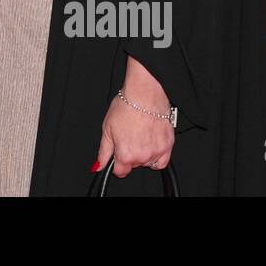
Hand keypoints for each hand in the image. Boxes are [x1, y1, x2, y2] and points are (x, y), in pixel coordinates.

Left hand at [94, 60, 174, 177]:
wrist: (144, 94)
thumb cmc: (125, 107)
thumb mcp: (107, 129)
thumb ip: (103, 152)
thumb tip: (97, 167)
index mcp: (125, 154)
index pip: (120, 172)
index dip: (116, 163)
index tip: (117, 155)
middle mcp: (142, 156)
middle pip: (133, 165)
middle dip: (129, 154)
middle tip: (128, 136)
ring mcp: (156, 152)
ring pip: (147, 162)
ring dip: (143, 154)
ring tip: (139, 135)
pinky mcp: (168, 146)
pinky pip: (162, 161)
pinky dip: (156, 156)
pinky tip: (150, 143)